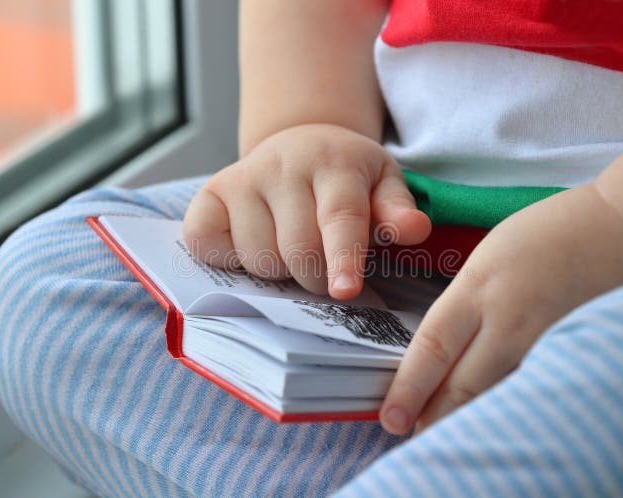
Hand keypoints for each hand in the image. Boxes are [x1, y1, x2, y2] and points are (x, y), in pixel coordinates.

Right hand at [183, 124, 430, 298]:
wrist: (300, 143)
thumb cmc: (347, 176)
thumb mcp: (383, 184)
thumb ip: (397, 211)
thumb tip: (414, 230)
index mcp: (335, 162)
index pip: (340, 216)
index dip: (343, 257)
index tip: (346, 291)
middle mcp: (284, 165)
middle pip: (298, 248)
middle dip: (316, 278)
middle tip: (327, 273)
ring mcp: (242, 178)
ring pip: (257, 256)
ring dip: (278, 271)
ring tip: (291, 250)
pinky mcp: (208, 194)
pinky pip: (208, 245)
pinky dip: (229, 260)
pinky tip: (251, 245)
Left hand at [379, 183, 622, 434]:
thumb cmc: (549, 233)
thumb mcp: (487, 257)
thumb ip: (463, 304)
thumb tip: (439, 349)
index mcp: (479, 288)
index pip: (433, 348)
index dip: (409, 389)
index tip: (390, 417)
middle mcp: (510, 322)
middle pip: (463, 386)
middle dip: (432, 417)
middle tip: (408, 433)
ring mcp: (544, 343)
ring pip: (495, 395)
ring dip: (466, 415)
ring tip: (441, 429)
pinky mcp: (572, 355)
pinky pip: (529, 387)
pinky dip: (506, 402)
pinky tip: (492, 411)